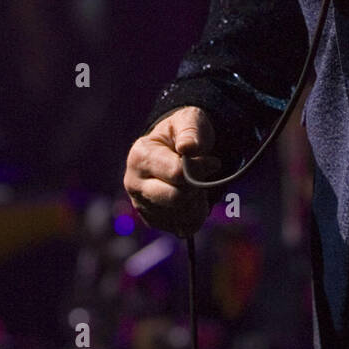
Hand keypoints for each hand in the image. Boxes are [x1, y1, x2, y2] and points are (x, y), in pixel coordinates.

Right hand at [123, 107, 220, 236]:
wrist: (176, 148)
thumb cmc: (182, 133)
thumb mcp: (189, 120)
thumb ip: (190, 131)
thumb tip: (188, 147)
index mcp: (140, 156)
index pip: (176, 173)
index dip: (201, 169)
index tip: (213, 162)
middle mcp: (134, 183)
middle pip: (176, 199)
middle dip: (198, 189)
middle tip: (204, 177)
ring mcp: (141, 204)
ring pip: (182, 217)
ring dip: (199, 203)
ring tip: (198, 186)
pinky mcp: (153, 220)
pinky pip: (182, 228)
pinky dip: (195, 215)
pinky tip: (193, 199)